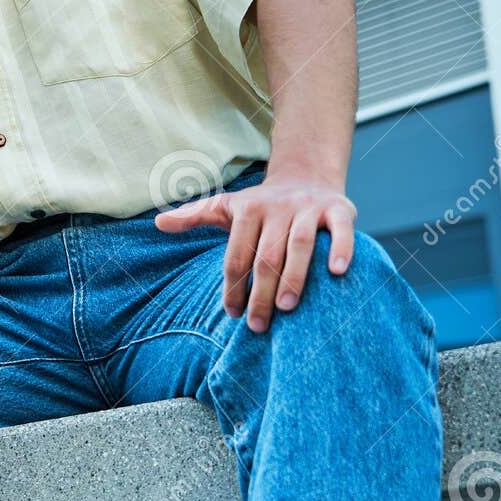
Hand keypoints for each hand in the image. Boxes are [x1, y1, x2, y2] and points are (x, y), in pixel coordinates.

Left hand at [153, 172, 357, 332]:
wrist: (304, 176)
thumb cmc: (260, 206)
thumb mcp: (225, 207)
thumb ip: (194, 216)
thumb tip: (158, 223)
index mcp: (247, 209)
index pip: (236, 254)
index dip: (233, 284)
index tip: (233, 313)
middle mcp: (277, 207)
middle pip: (266, 255)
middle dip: (259, 291)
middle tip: (257, 324)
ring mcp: (308, 208)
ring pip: (300, 244)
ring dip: (294, 276)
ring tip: (286, 308)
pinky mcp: (339, 208)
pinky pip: (341, 229)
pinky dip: (341, 248)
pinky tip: (338, 273)